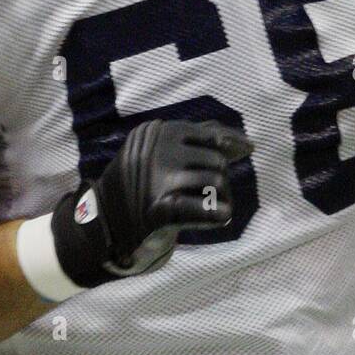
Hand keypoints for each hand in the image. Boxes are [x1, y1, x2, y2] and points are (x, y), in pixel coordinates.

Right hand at [50, 120, 251, 288]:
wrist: (106, 223)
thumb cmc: (143, 184)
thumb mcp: (163, 151)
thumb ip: (201, 141)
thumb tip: (248, 145)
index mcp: (158, 132)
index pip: (210, 135)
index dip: (229, 146)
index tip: (246, 151)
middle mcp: (157, 150)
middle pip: (216, 161)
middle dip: (219, 179)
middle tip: (205, 194)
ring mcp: (157, 179)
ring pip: (216, 183)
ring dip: (221, 198)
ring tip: (206, 207)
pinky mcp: (159, 210)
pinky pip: (205, 209)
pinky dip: (218, 214)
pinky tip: (220, 217)